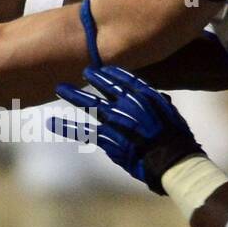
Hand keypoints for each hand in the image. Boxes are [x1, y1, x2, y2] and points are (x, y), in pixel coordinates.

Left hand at [47, 66, 203, 193]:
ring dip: (74, 95)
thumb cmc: (175, 137)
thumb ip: (157, 102)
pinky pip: (84, 132)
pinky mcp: (108, 139)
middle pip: (104, 86)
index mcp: (144, 95)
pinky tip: (52, 123)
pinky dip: (67, 127)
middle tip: (81, 70)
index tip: (99, 67)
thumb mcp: (169, 112)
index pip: (123, 78)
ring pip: (90, 105)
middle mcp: (127, 104)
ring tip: (59, 88)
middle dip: (90, 77)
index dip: (110, 72)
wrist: (170, 159)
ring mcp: (115, 121)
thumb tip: (155, 98)